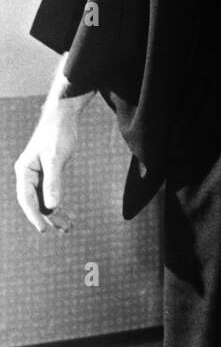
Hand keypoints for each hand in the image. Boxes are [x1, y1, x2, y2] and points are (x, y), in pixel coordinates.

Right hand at [13, 94, 86, 233]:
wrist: (64, 117)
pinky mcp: (49, 173)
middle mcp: (28, 175)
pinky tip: (69, 214)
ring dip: (56, 214)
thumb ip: (53, 182)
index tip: (43, 229)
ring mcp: (38, 175)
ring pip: (44, 200)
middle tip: (64, 230)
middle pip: (36, 202)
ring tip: (69, 227)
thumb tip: (52, 207)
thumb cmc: (57, 134)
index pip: (26, 199)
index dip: (34, 215)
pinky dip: (59, 204)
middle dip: (49, 217)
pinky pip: (51, 193)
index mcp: (24, 171)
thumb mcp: (56, 158)